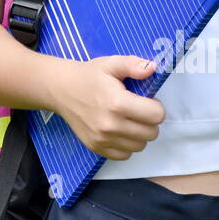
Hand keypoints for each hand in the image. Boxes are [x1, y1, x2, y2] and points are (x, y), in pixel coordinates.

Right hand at [46, 55, 165, 159]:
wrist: (62, 90)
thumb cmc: (89, 76)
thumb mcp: (112, 63)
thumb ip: (133, 65)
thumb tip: (152, 68)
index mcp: (117, 103)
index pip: (157, 116)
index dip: (156, 107)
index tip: (147, 101)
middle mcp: (110, 125)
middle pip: (151, 133)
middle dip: (150, 121)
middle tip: (139, 110)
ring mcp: (102, 139)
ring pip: (140, 146)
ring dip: (139, 134)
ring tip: (129, 120)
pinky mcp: (96, 147)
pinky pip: (124, 155)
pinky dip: (126, 145)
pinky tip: (120, 131)